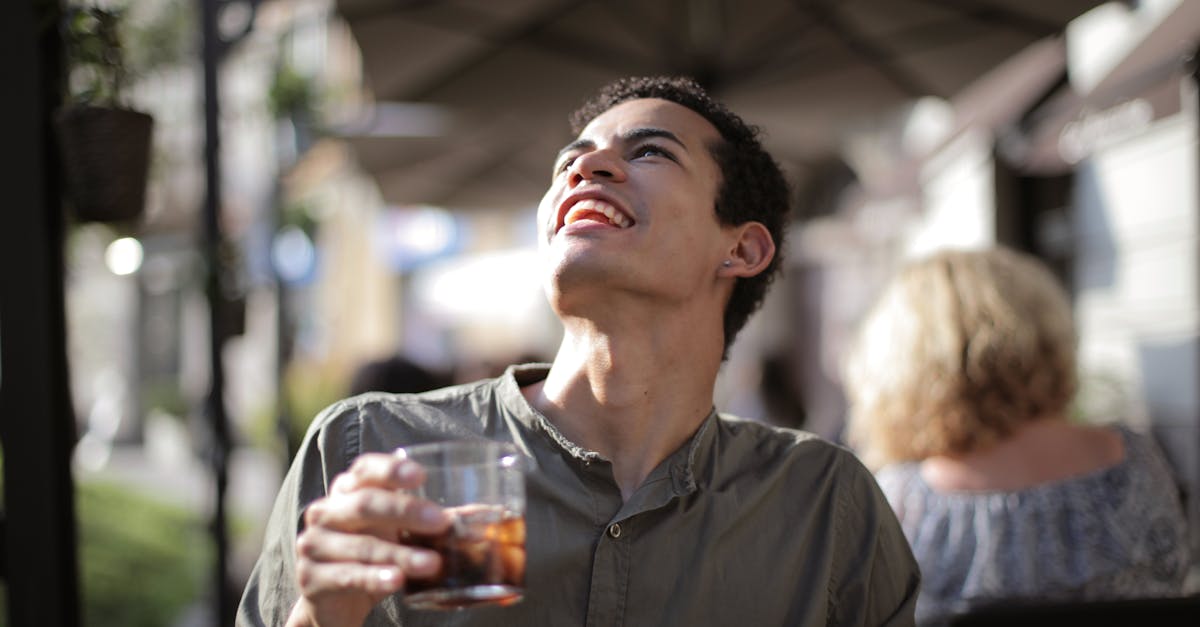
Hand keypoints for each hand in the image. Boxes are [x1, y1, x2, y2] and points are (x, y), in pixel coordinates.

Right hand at [286, 453, 451, 626]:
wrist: (331, 601)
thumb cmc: (372, 555)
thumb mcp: (399, 534)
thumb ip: (434, 522)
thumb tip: (488, 516)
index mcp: (346, 491)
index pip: (364, 469)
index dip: (390, 470)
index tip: (421, 475)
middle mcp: (326, 511)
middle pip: (365, 504)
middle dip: (405, 511)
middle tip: (440, 522)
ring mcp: (314, 544)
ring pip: (362, 545)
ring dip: (400, 554)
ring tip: (432, 563)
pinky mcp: (311, 578)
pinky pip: (348, 575)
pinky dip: (375, 578)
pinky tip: (397, 582)